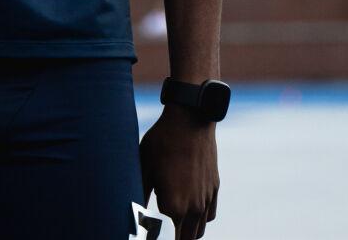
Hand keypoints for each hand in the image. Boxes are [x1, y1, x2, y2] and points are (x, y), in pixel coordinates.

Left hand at [139, 104, 218, 237]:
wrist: (190, 119)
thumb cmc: (161, 143)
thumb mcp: (144, 169)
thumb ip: (138, 197)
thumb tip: (132, 217)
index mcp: (174, 207)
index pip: (168, 238)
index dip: (157, 235)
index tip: (150, 232)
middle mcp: (194, 207)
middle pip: (185, 239)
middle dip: (173, 237)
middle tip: (160, 229)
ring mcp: (206, 198)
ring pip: (198, 230)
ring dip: (186, 231)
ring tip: (171, 222)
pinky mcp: (214, 188)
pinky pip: (209, 215)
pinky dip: (199, 218)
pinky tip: (187, 209)